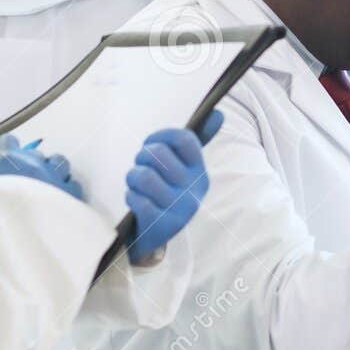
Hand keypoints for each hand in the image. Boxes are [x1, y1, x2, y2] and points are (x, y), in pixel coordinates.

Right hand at [0, 134, 82, 198]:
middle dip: (30, 166)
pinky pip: (73, 185)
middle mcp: (32, 165)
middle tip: (23, 184)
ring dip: (52, 172)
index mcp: (6, 161)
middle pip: (36, 154)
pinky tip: (57, 203)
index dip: (6, 150)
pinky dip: (66, 191)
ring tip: (45, 189)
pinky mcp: (70, 195)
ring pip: (59, 163)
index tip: (5, 161)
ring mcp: (54, 178)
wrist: (13, 245)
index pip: (8, 141)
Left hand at [125, 111, 223, 264]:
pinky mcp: (163, 225)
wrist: (158, 236)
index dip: (162, 135)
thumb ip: (195, 142)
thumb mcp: (184, 170)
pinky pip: (138, 200)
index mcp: (199, 171)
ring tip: (136, 183)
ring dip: (133, 177)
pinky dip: (131, 197)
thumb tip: (218, 113)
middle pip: (158, 153)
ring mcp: (180, 208)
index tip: (152, 142)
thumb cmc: (168, 193)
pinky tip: (136, 201)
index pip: (184, 139)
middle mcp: (194, 189)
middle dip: (142, 157)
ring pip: (144, 176)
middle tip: (141, 165)